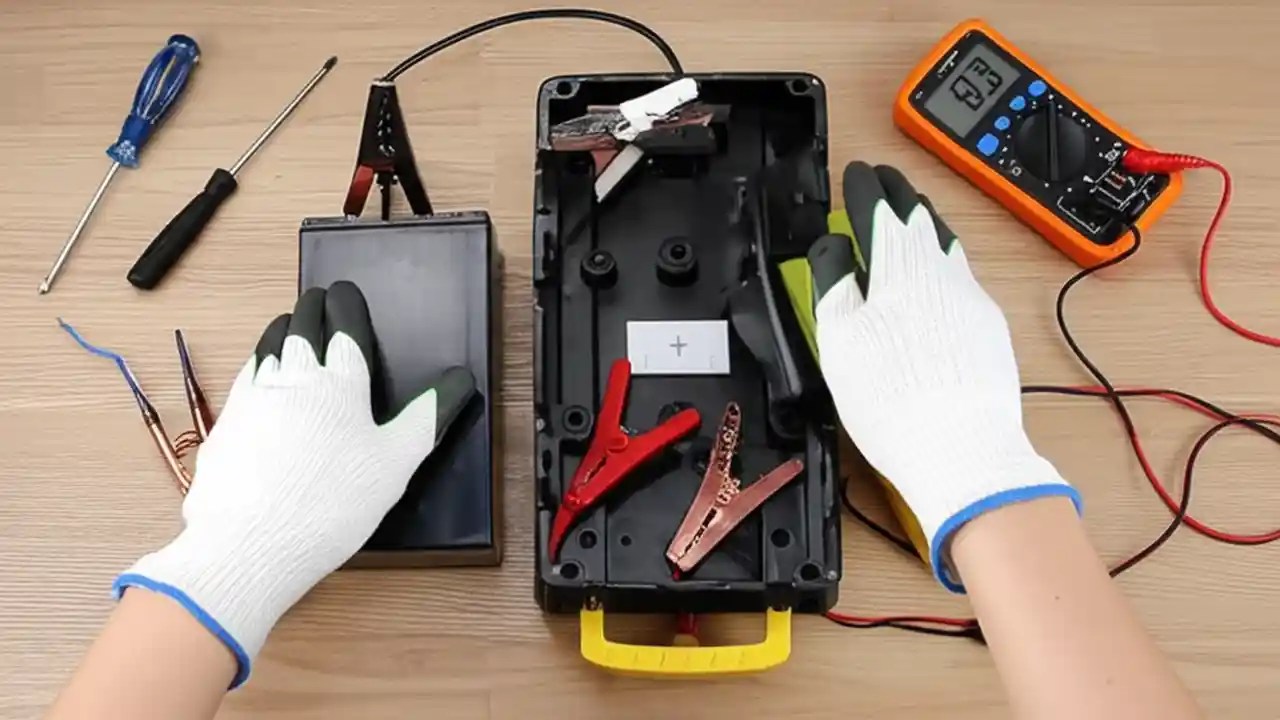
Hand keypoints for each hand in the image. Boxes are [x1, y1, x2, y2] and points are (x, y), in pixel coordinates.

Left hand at [116, 282, 474, 685]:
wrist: (250, 542)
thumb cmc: (332, 503)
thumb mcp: (396, 463)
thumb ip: (427, 418)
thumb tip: (459, 380)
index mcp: (340, 386)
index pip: (345, 333)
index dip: (348, 308)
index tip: (345, 291)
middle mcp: (293, 381)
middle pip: (302, 332)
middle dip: (311, 310)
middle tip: (317, 298)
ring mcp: (253, 401)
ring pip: (267, 350)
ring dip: (280, 331)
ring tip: (287, 323)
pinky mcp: (226, 427)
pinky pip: (243, 380)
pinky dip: (255, 365)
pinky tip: (256, 374)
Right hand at [807, 162, 1077, 590]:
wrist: (963, 450)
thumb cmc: (890, 398)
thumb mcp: (839, 339)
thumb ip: (833, 282)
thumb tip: (834, 243)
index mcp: (898, 266)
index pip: (877, 208)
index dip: (862, 186)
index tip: (854, 174)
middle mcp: (941, 270)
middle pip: (919, 216)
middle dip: (897, 193)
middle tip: (882, 181)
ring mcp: (971, 296)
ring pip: (947, 242)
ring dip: (925, 222)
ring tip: (912, 214)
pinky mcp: (989, 325)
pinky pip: (963, 275)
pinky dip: (944, 260)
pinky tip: (939, 274)